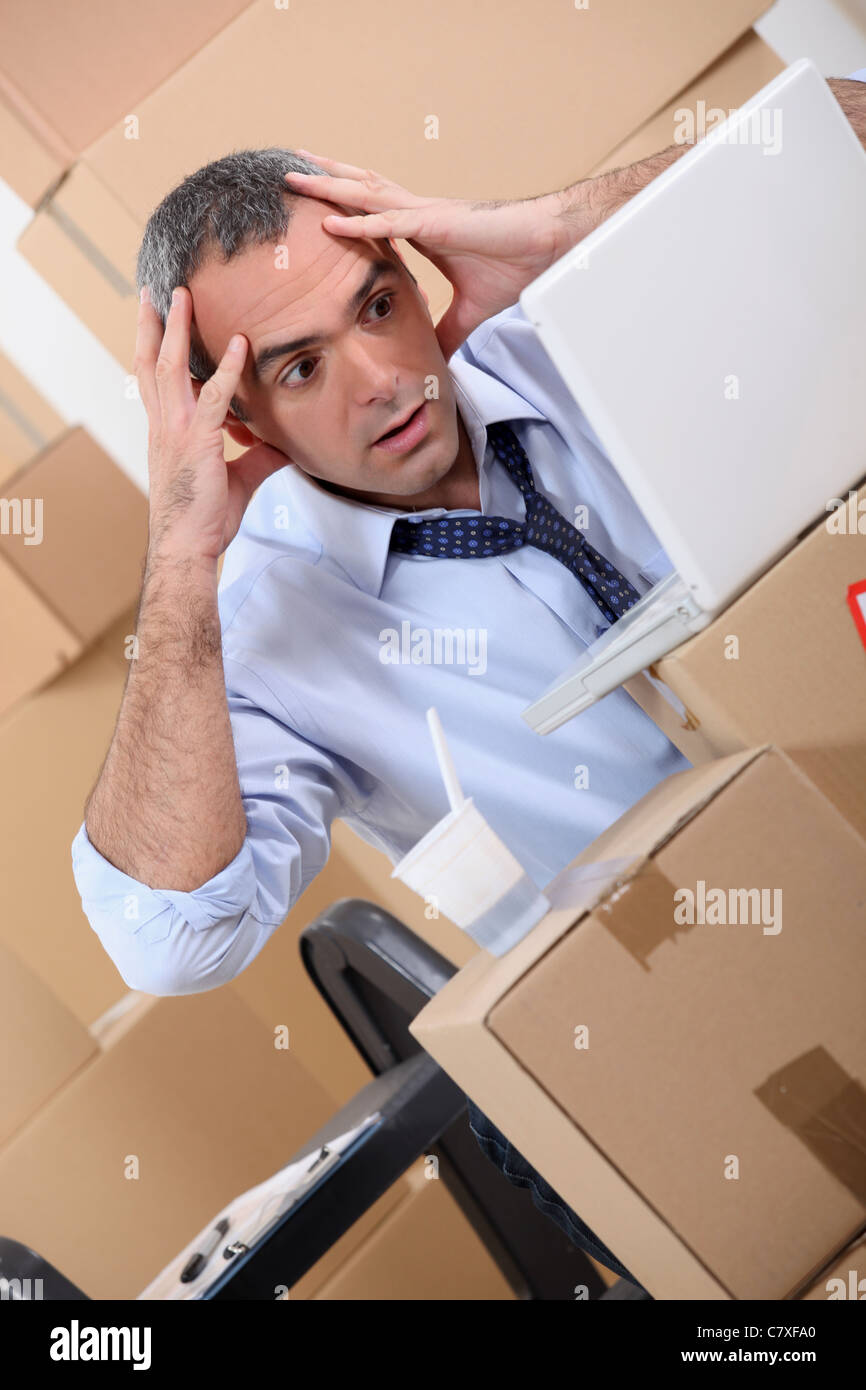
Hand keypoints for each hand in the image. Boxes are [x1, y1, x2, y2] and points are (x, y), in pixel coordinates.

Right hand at [134, 285, 288, 562]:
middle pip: (152, 363)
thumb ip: (258, 458)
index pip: (157, 382)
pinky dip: (229, 370)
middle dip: (154, 325)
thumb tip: (284, 445)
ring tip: (182, 296)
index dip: (156, 350)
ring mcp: (176, 431)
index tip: (156, 323)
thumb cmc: (203, 520)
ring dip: (177, 329)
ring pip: (171, 368)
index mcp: (166, 432)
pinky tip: (240, 345)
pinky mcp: (198, 441)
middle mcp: (164, 425)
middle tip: (155, 291)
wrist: (185, 547)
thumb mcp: (237, 481)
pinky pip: (215, 398)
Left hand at [285, 152, 566, 358]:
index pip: (373, 210)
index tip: (314, 202)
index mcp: (422, 227)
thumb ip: (447, 331)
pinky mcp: (438, 224)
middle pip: (361, 190)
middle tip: (289, 169)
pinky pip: (390, 223)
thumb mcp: (469, 311)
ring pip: (366, 195)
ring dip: (330, 189)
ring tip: (296, 178)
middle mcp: (418, 213)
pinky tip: (331, 221)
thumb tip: (432, 356)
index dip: (343, 203)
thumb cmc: (515, 267)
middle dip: (325, 180)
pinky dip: (360, 223)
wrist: (547, 247)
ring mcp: (426, 214)